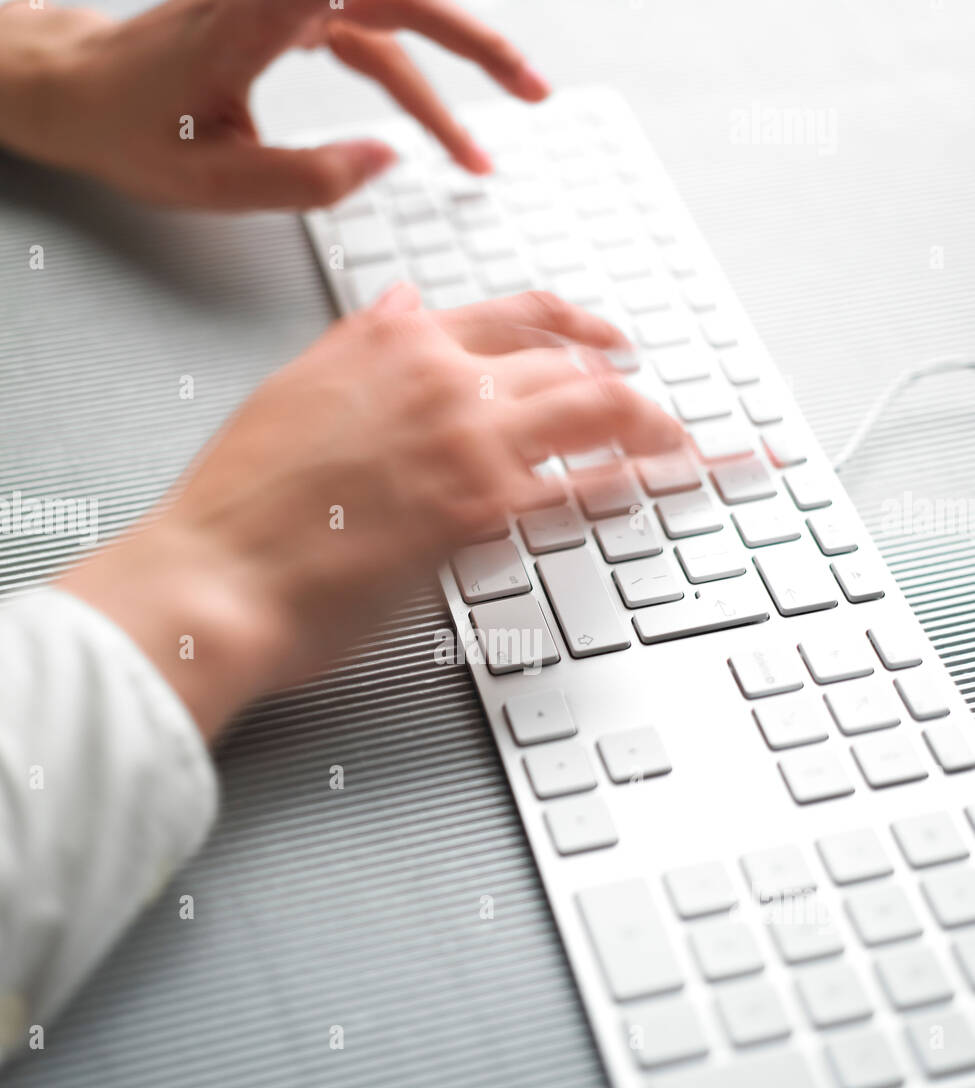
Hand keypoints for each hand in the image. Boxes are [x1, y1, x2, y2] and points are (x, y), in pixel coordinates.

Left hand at [0, 0, 548, 208]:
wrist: (82, 91)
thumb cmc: (129, 128)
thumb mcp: (212, 180)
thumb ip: (304, 179)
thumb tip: (388, 162)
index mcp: (260, 14)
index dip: (428, 12)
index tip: (490, 53)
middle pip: (402, 2)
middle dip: (475, 43)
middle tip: (531, 92)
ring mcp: (291, 1)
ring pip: (394, 25)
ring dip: (451, 77)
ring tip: (490, 144)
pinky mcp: (293, 16)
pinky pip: (372, 42)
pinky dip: (413, 85)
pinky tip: (439, 130)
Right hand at [57, 290, 681, 738]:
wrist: (215, 576)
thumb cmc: (239, 508)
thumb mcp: (293, 394)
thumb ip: (360, 351)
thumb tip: (407, 308)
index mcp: (389, 337)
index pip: (513, 315)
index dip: (575, 326)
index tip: (606, 340)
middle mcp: (439, 372)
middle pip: (569, 363)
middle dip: (627, 387)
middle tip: (660, 413)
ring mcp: (468, 436)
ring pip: (596, 409)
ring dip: (654, 427)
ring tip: (690, 450)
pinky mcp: (483, 509)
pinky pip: (591, 485)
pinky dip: (647, 481)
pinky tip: (677, 485)